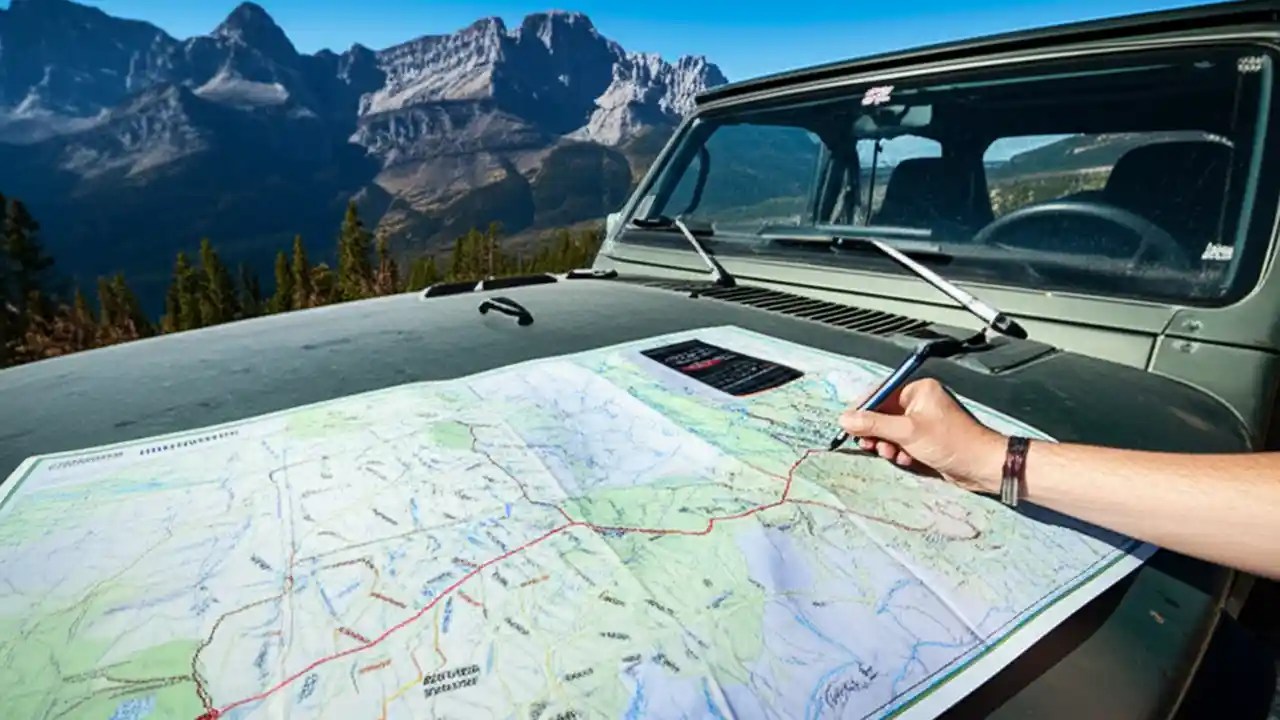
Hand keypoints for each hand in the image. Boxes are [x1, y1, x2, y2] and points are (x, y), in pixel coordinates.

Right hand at [839, 378, 1006, 492]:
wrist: (982, 466)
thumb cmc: (949, 442)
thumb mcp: (906, 432)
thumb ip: (873, 424)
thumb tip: (844, 418)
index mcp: (919, 390)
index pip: (881, 393)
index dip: (863, 410)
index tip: (848, 425)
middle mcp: (921, 402)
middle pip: (884, 413)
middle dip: (876, 431)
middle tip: (869, 445)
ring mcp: (924, 421)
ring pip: (892, 430)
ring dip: (887, 444)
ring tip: (891, 454)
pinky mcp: (928, 438)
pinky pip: (903, 441)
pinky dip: (900, 451)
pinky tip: (905, 459)